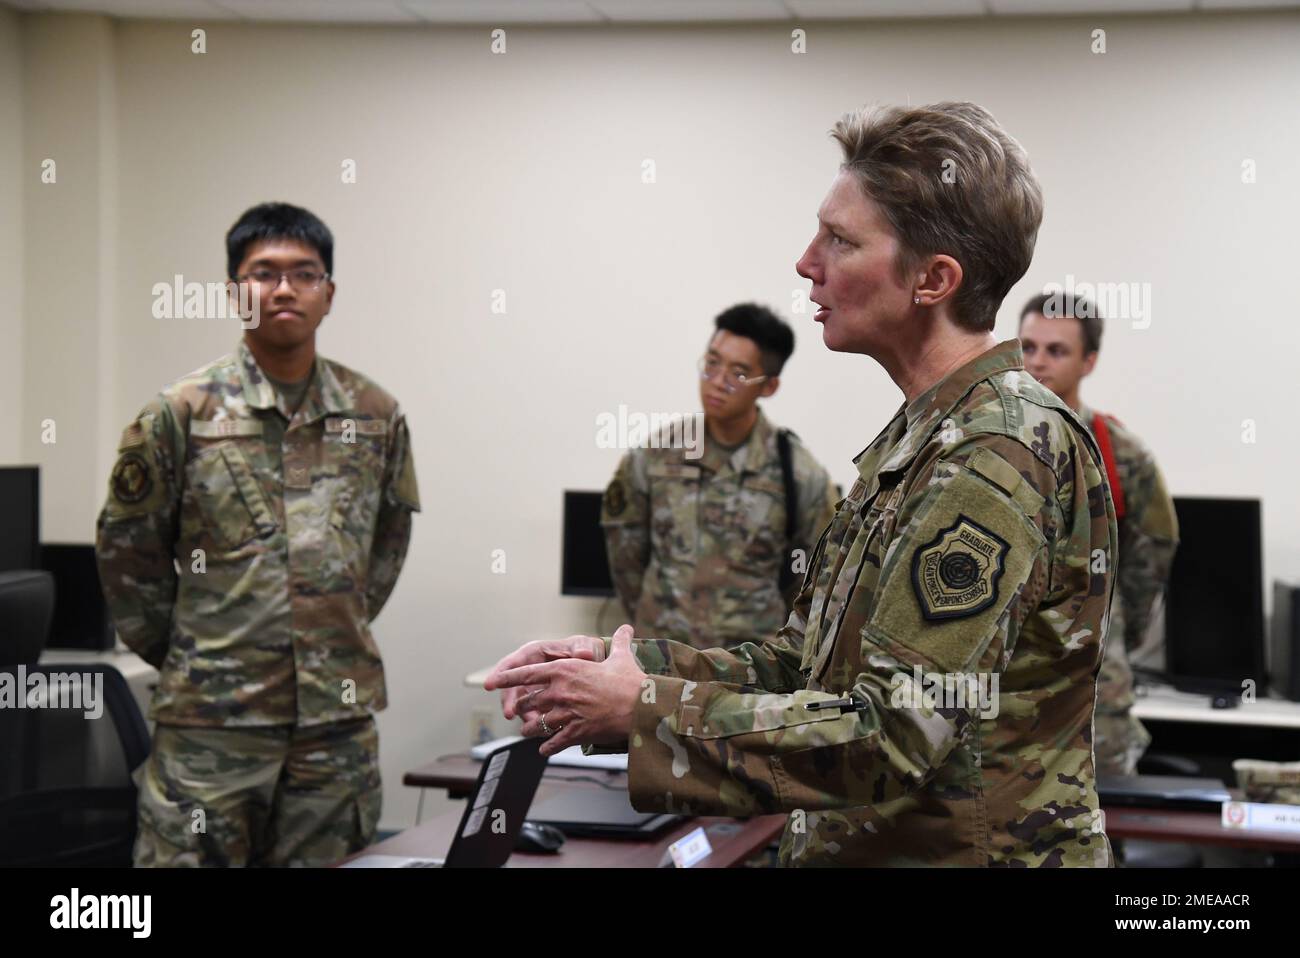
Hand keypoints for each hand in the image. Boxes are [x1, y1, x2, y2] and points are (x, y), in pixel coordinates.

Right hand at [483, 634, 603, 723]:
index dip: (500, 673)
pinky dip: (535, 720)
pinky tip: (541, 728)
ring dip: (522, 714)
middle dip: (509, 701)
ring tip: (530, 725)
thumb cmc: (587, 652)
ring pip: (520, 702)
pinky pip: (532, 711)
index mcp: (536, 653)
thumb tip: (584, 654)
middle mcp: (530, 669)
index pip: (513, 662)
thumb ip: (583, 650)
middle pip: (512, 685)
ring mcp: (533, 685)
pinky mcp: (540, 699)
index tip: (490, 684)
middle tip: (510, 713)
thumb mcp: (585, 647)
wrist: (596, 667)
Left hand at [484, 624, 645, 756]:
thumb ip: (619, 642)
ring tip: (528, 731)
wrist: (641, 707)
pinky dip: (547, 747)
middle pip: (530, 701)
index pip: (526, 673)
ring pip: (537, 724)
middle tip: (519, 711)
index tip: (490, 682)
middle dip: (523, 707)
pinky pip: (553, 743)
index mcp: (565, 670)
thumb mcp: (621, 658)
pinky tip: (544, 750)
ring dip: (531, 728)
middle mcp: (560, 691)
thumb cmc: (630, 681)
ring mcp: (566, 713)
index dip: (506, 678)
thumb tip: (627, 628)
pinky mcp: (575, 733)